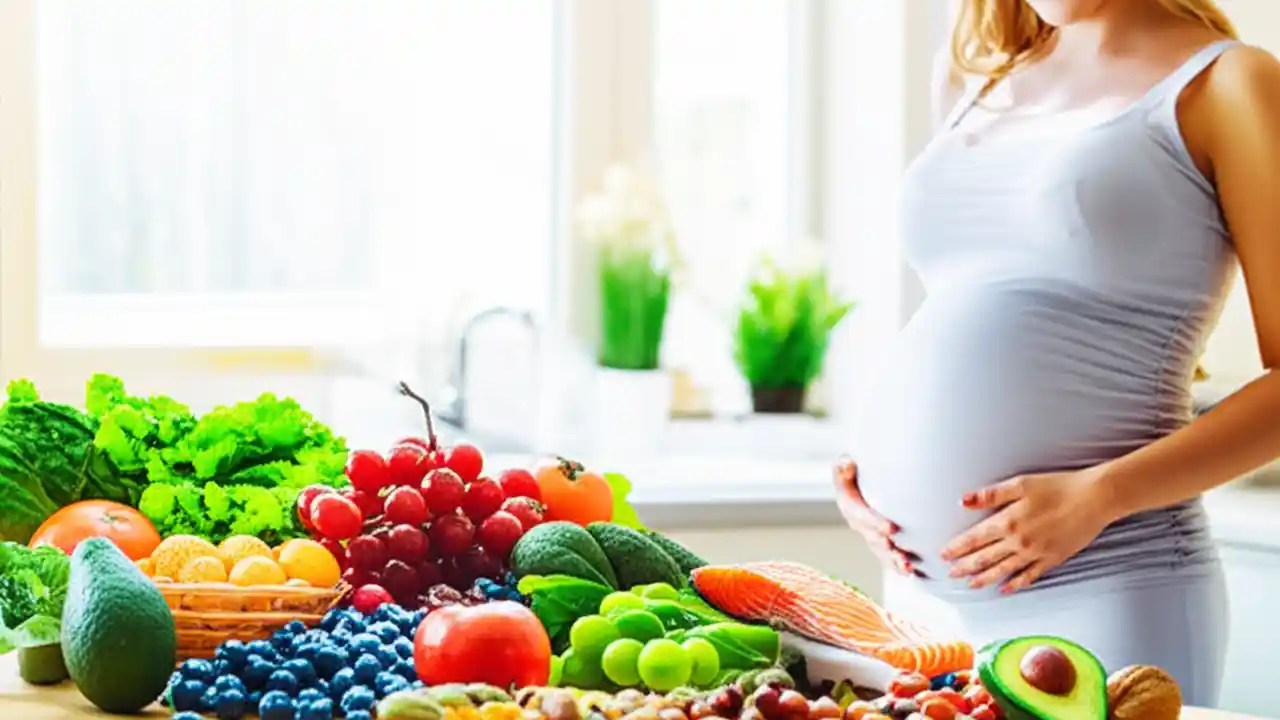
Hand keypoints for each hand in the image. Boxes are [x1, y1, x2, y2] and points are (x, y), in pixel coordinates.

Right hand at [833, 457, 921, 576]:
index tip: (891, 528)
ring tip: (908, 568)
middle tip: (901, 556)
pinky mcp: (884, 542)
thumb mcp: (843, 466)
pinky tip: (914, 572)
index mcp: (850, 508)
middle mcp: (861, 526)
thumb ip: (843, 467)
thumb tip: (847, 464)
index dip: (876, 524)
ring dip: (895, 562)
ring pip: (883, 553)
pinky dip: (900, 565)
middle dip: (887, 550)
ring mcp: (873, 536)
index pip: (862, 518)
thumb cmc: (852, 473)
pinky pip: (891, 557)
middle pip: (874, 541)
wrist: (858, 483)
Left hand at [941, 467, 1117, 593]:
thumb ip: (990, 495)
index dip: (957, 548)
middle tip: (950, 574)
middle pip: (985, 558)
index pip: (974, 539)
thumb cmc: (1057, 486)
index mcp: (1008, 521)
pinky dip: (1015, 584)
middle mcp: (1018, 542)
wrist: (1094, 499)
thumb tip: (963, 501)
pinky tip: (1005, 589)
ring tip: (970, 585)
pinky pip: (1029, 576)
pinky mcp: (1052, 559)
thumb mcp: (1020, 484)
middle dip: (965, 566)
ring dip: (984, 578)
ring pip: (1003, 570)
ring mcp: (1036, 553)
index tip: (942, 555)